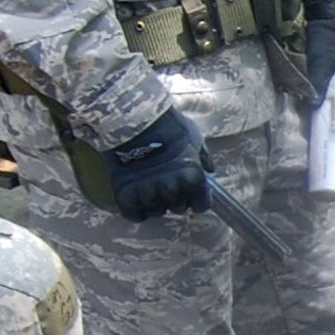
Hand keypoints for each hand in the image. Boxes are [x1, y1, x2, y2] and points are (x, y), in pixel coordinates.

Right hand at [106, 105, 208, 221]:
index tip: (191, 191)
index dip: (197, 198)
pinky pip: (134, 214)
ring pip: (156, 211)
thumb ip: (203, 158)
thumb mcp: (194, 137)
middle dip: (175, 197)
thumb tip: (209, 170)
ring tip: (148, 182)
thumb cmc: (167, 125)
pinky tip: (134, 193)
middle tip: (166, 180)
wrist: (132, 119)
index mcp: (192, 178)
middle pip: (179, 208)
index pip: (202, 205)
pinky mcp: (125, 196)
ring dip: (154, 201)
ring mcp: (148, 194)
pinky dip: (134, 208)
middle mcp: (172, 190)